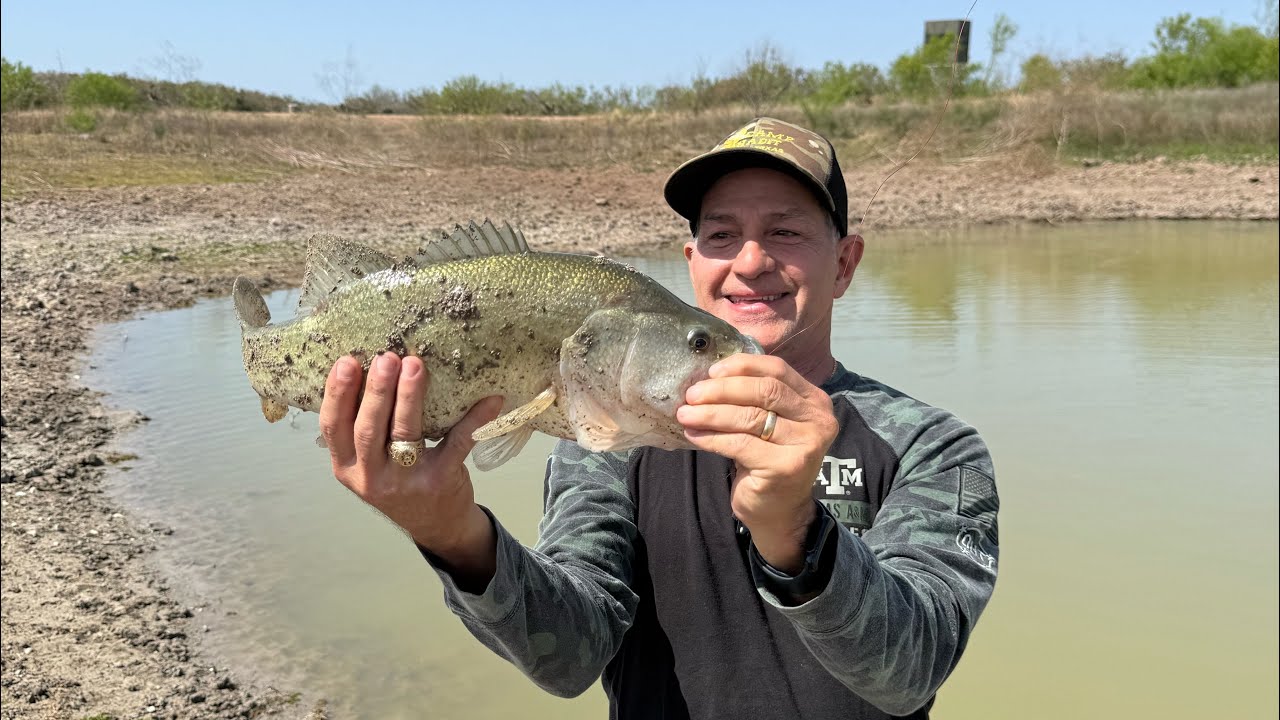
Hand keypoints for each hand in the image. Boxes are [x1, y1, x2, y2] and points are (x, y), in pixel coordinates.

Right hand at [319, 353, 503, 581]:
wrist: (436, 526)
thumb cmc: (399, 481)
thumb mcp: (369, 464)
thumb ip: (364, 428)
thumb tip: (374, 365)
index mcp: (347, 467)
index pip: (333, 428)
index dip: (337, 394)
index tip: (346, 362)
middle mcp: (371, 477)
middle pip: (367, 429)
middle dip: (376, 391)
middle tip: (386, 358)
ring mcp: (405, 481)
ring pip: (403, 434)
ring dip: (408, 398)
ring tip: (414, 365)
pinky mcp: (440, 480)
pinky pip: (457, 444)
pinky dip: (474, 419)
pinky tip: (489, 399)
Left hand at [677, 354, 837, 572]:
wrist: (780, 511)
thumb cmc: (768, 460)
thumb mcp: (770, 422)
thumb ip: (753, 398)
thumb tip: (708, 377)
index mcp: (814, 401)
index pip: (778, 370)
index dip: (743, 366)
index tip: (712, 371)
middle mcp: (817, 420)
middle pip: (765, 391)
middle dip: (723, 390)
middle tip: (692, 394)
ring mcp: (805, 445)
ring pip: (750, 418)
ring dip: (711, 414)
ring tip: (685, 414)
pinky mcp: (785, 467)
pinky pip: (740, 444)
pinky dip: (712, 438)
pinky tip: (694, 435)